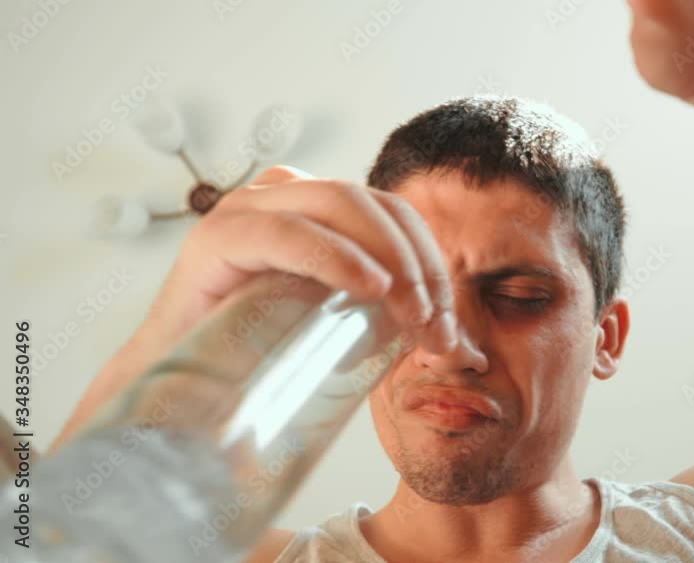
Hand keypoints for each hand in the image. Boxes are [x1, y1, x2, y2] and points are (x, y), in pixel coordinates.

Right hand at [146, 165, 457, 352]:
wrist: (185, 393)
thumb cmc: (264, 358)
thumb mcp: (346, 332)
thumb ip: (398, 326)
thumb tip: (461, 347)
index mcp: (317, 210)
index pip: (396, 216)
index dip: (433, 264)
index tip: (448, 327)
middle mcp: (286, 197)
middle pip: (377, 206)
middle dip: (419, 266)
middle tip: (435, 326)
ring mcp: (250, 209)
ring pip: (340, 206)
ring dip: (389, 259)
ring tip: (410, 313)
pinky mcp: (220, 236)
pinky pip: (289, 233)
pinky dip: (336, 258)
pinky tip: (368, 289)